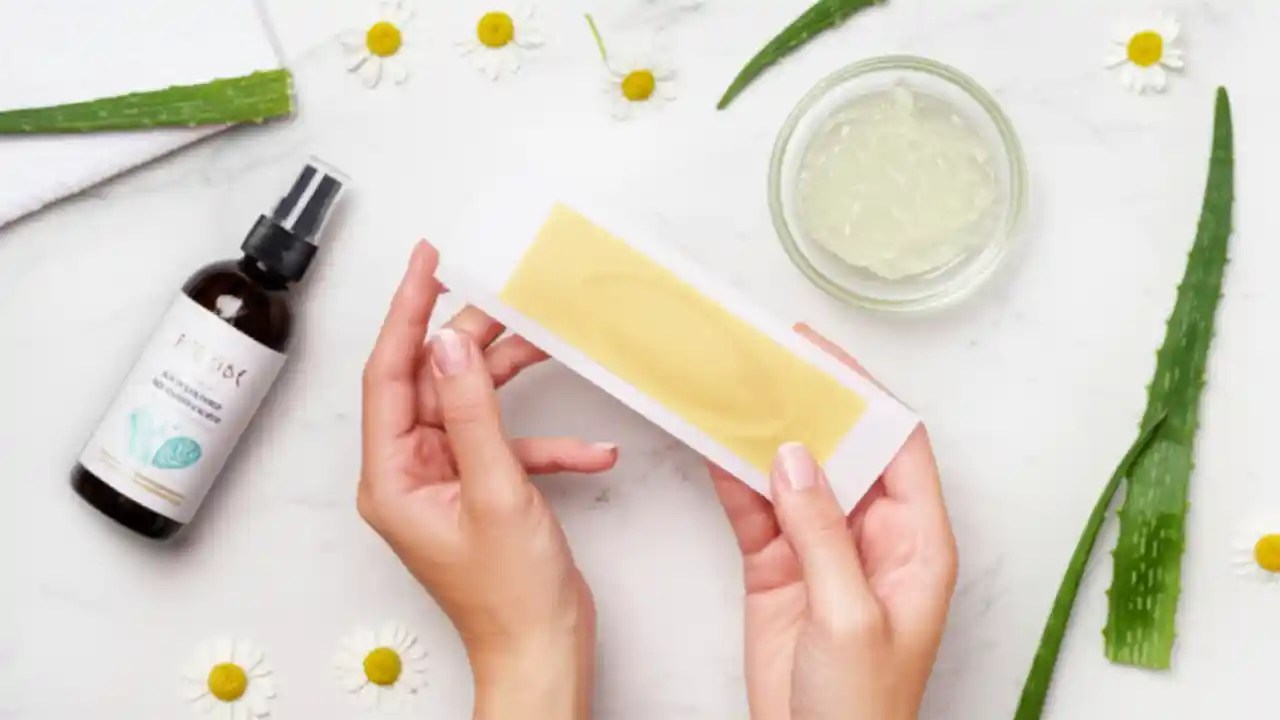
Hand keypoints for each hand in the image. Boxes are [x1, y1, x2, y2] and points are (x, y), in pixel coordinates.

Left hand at [359, 241, 614, 719]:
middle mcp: (411, 474)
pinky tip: (592, 450)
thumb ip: (474, 415)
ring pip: (475, 407)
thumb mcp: (497, 493)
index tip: (426, 263)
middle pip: (434, 382)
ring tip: (549, 343)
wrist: (543, 653)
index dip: (406, 311)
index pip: (390, 374)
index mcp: (393, 476)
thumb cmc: (510, 597)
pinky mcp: (482, 491)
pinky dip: (549, 443)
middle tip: (504, 295)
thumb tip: (448, 348)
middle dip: (472, 340)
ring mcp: (447, 482)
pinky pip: (510, 446)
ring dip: (515, 384)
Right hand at [710, 326, 956, 719]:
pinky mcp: (777, 568)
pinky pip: (754, 510)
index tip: (824, 357)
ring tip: (732, 391)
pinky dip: (732, 479)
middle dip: (808, 406)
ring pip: (792, 474)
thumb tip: (798, 456)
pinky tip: (712, 447)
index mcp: (916, 542)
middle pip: (842, 450)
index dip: (866, 395)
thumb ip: (822, 531)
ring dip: (763, 437)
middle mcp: (871, 536)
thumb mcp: (850, 615)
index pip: (899, 444)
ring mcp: (820, 550)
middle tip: (768, 362)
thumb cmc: (862, 707)